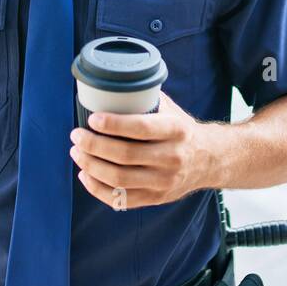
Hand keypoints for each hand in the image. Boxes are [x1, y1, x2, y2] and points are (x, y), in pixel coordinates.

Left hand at [69, 91, 214, 210]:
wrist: (209, 160)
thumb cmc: (181, 130)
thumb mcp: (171, 111)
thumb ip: (146, 99)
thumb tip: (109, 86)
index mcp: (176, 130)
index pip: (142, 128)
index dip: (113, 124)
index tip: (92, 119)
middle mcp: (172, 157)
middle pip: (125, 155)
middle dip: (93, 145)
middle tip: (77, 135)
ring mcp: (164, 182)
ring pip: (119, 179)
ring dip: (91, 165)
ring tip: (77, 152)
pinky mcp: (156, 198)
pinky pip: (120, 199)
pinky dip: (97, 188)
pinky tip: (85, 175)